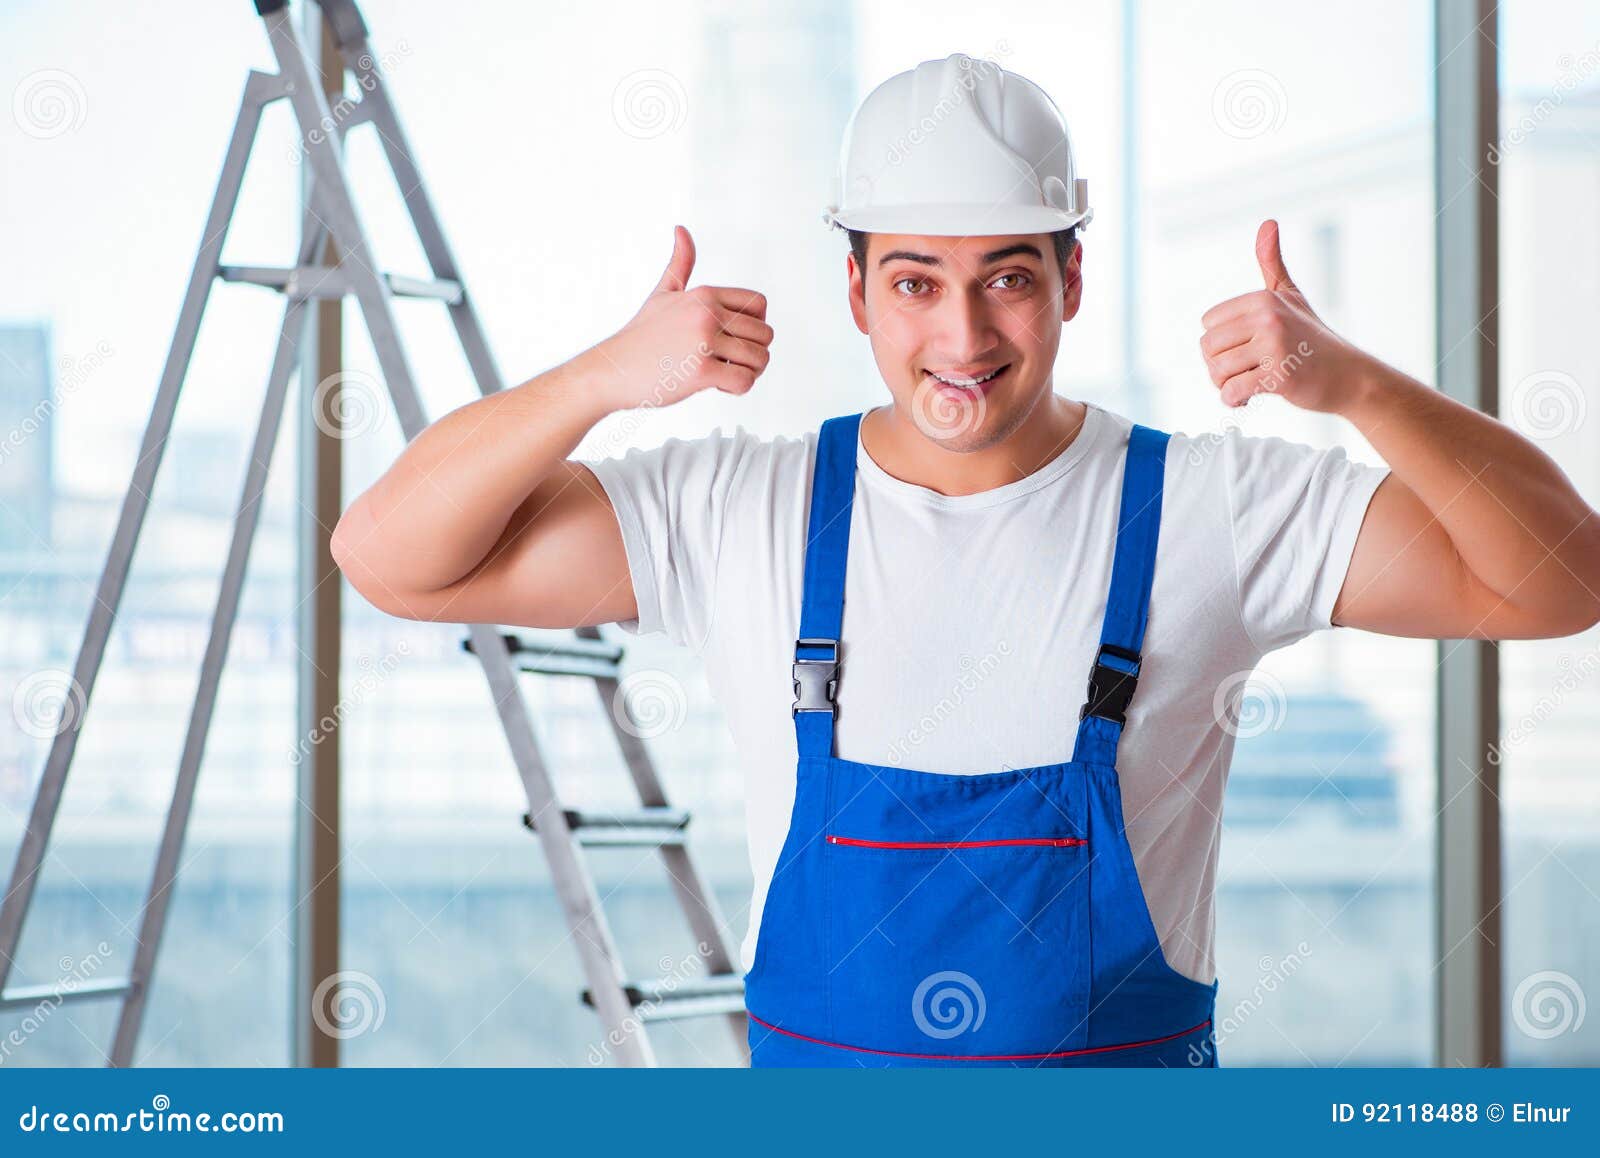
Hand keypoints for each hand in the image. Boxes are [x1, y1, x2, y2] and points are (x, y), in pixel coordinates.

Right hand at [578, 225, 772, 411]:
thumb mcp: (662, 294)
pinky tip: (716, 384)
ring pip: (760, 359)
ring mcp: (704, 342)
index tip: (734, 338)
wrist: (611, 370)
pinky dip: (738, 388)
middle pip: (765, 334)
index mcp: (705, 295)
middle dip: (754, 352)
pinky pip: (745, 381)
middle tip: (729, 362)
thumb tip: (681, 229)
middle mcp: (707, 313)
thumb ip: (680, 265)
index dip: (755, 325)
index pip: (759, 304)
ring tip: (723, 373)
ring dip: (749, 372)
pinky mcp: (701, 371)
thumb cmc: (640, 336)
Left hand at [1198, 219, 1370, 413]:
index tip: (1244, 348)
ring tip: (1249, 383)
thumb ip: (1272, 263)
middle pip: (1207, 348)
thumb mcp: (1291, 295)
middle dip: (1219, 366)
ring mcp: (1274, 347)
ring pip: (1217, 372)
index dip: (1220, 342)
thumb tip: (1267, 222)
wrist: (1350, 376)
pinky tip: (1248, 398)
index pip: (1208, 323)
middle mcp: (1267, 318)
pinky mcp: (1280, 377)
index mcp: (1263, 299)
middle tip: (1244, 370)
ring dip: (1226, 385)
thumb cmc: (1314, 338)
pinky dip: (1234, 400)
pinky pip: (1232, 391)